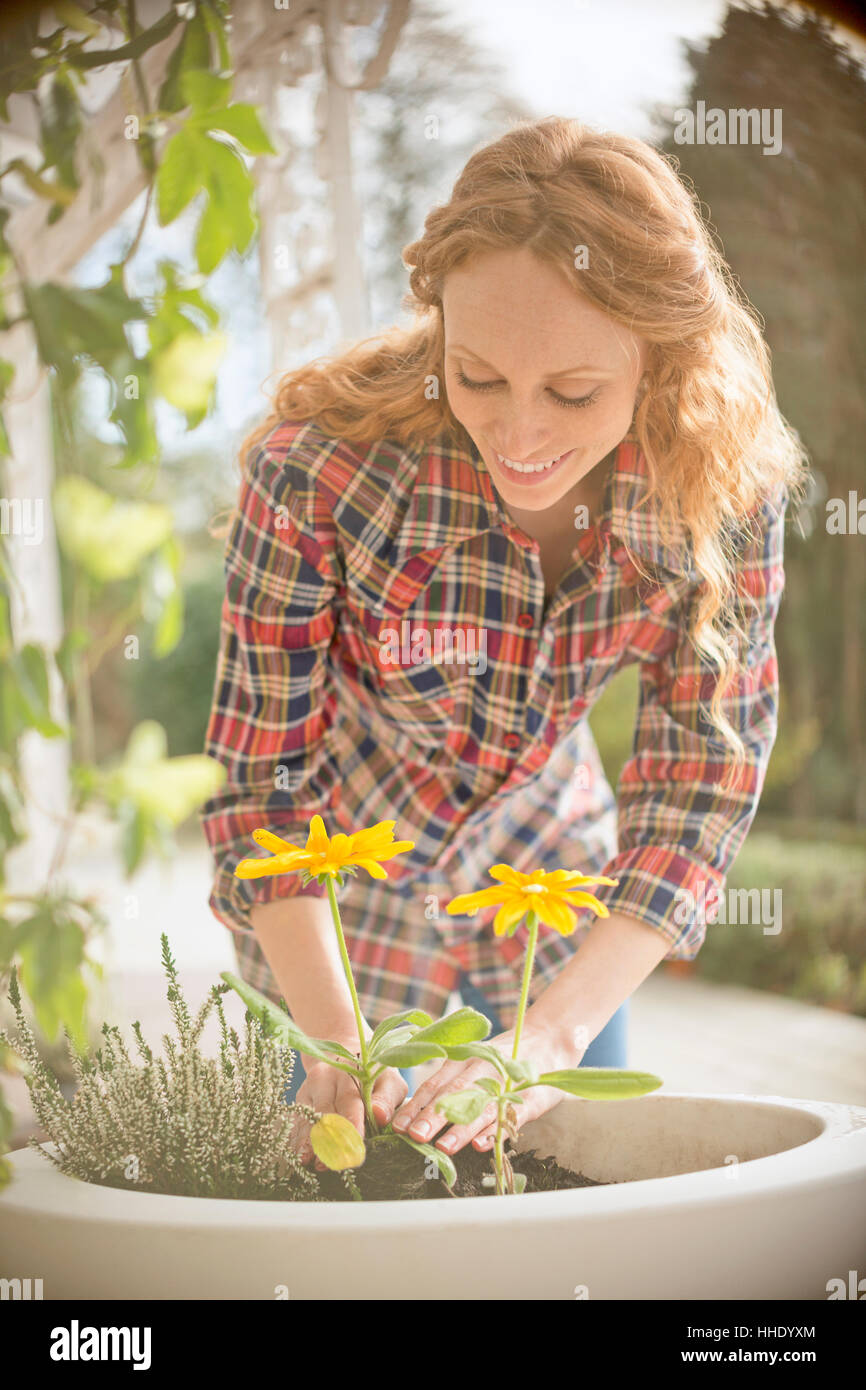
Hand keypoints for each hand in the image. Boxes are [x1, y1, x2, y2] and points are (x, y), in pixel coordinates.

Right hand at [290, 1024, 408, 1166]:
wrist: (345, 1050)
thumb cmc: (373, 1074)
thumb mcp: (388, 1080)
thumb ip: (386, 1099)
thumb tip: (380, 1117)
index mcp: (352, 1071)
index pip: (350, 1100)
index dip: (352, 1124)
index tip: (355, 1145)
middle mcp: (327, 1077)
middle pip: (325, 1111)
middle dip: (329, 1139)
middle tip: (334, 1163)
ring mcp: (310, 1085)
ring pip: (308, 1116)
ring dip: (310, 1142)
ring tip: (315, 1164)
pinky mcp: (301, 1096)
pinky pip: (297, 1119)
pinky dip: (298, 1139)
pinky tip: (301, 1157)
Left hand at [391, 1020, 581, 1156]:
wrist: (549, 1040)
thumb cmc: (503, 1059)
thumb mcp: (472, 1063)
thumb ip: (449, 1084)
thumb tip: (415, 1114)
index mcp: (463, 1061)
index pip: (433, 1085)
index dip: (415, 1106)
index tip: (396, 1126)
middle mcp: (481, 1070)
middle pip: (452, 1095)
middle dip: (431, 1117)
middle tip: (414, 1137)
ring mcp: (505, 1083)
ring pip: (479, 1106)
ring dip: (460, 1128)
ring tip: (443, 1147)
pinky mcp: (529, 1098)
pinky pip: (509, 1114)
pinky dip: (494, 1130)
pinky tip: (480, 1144)